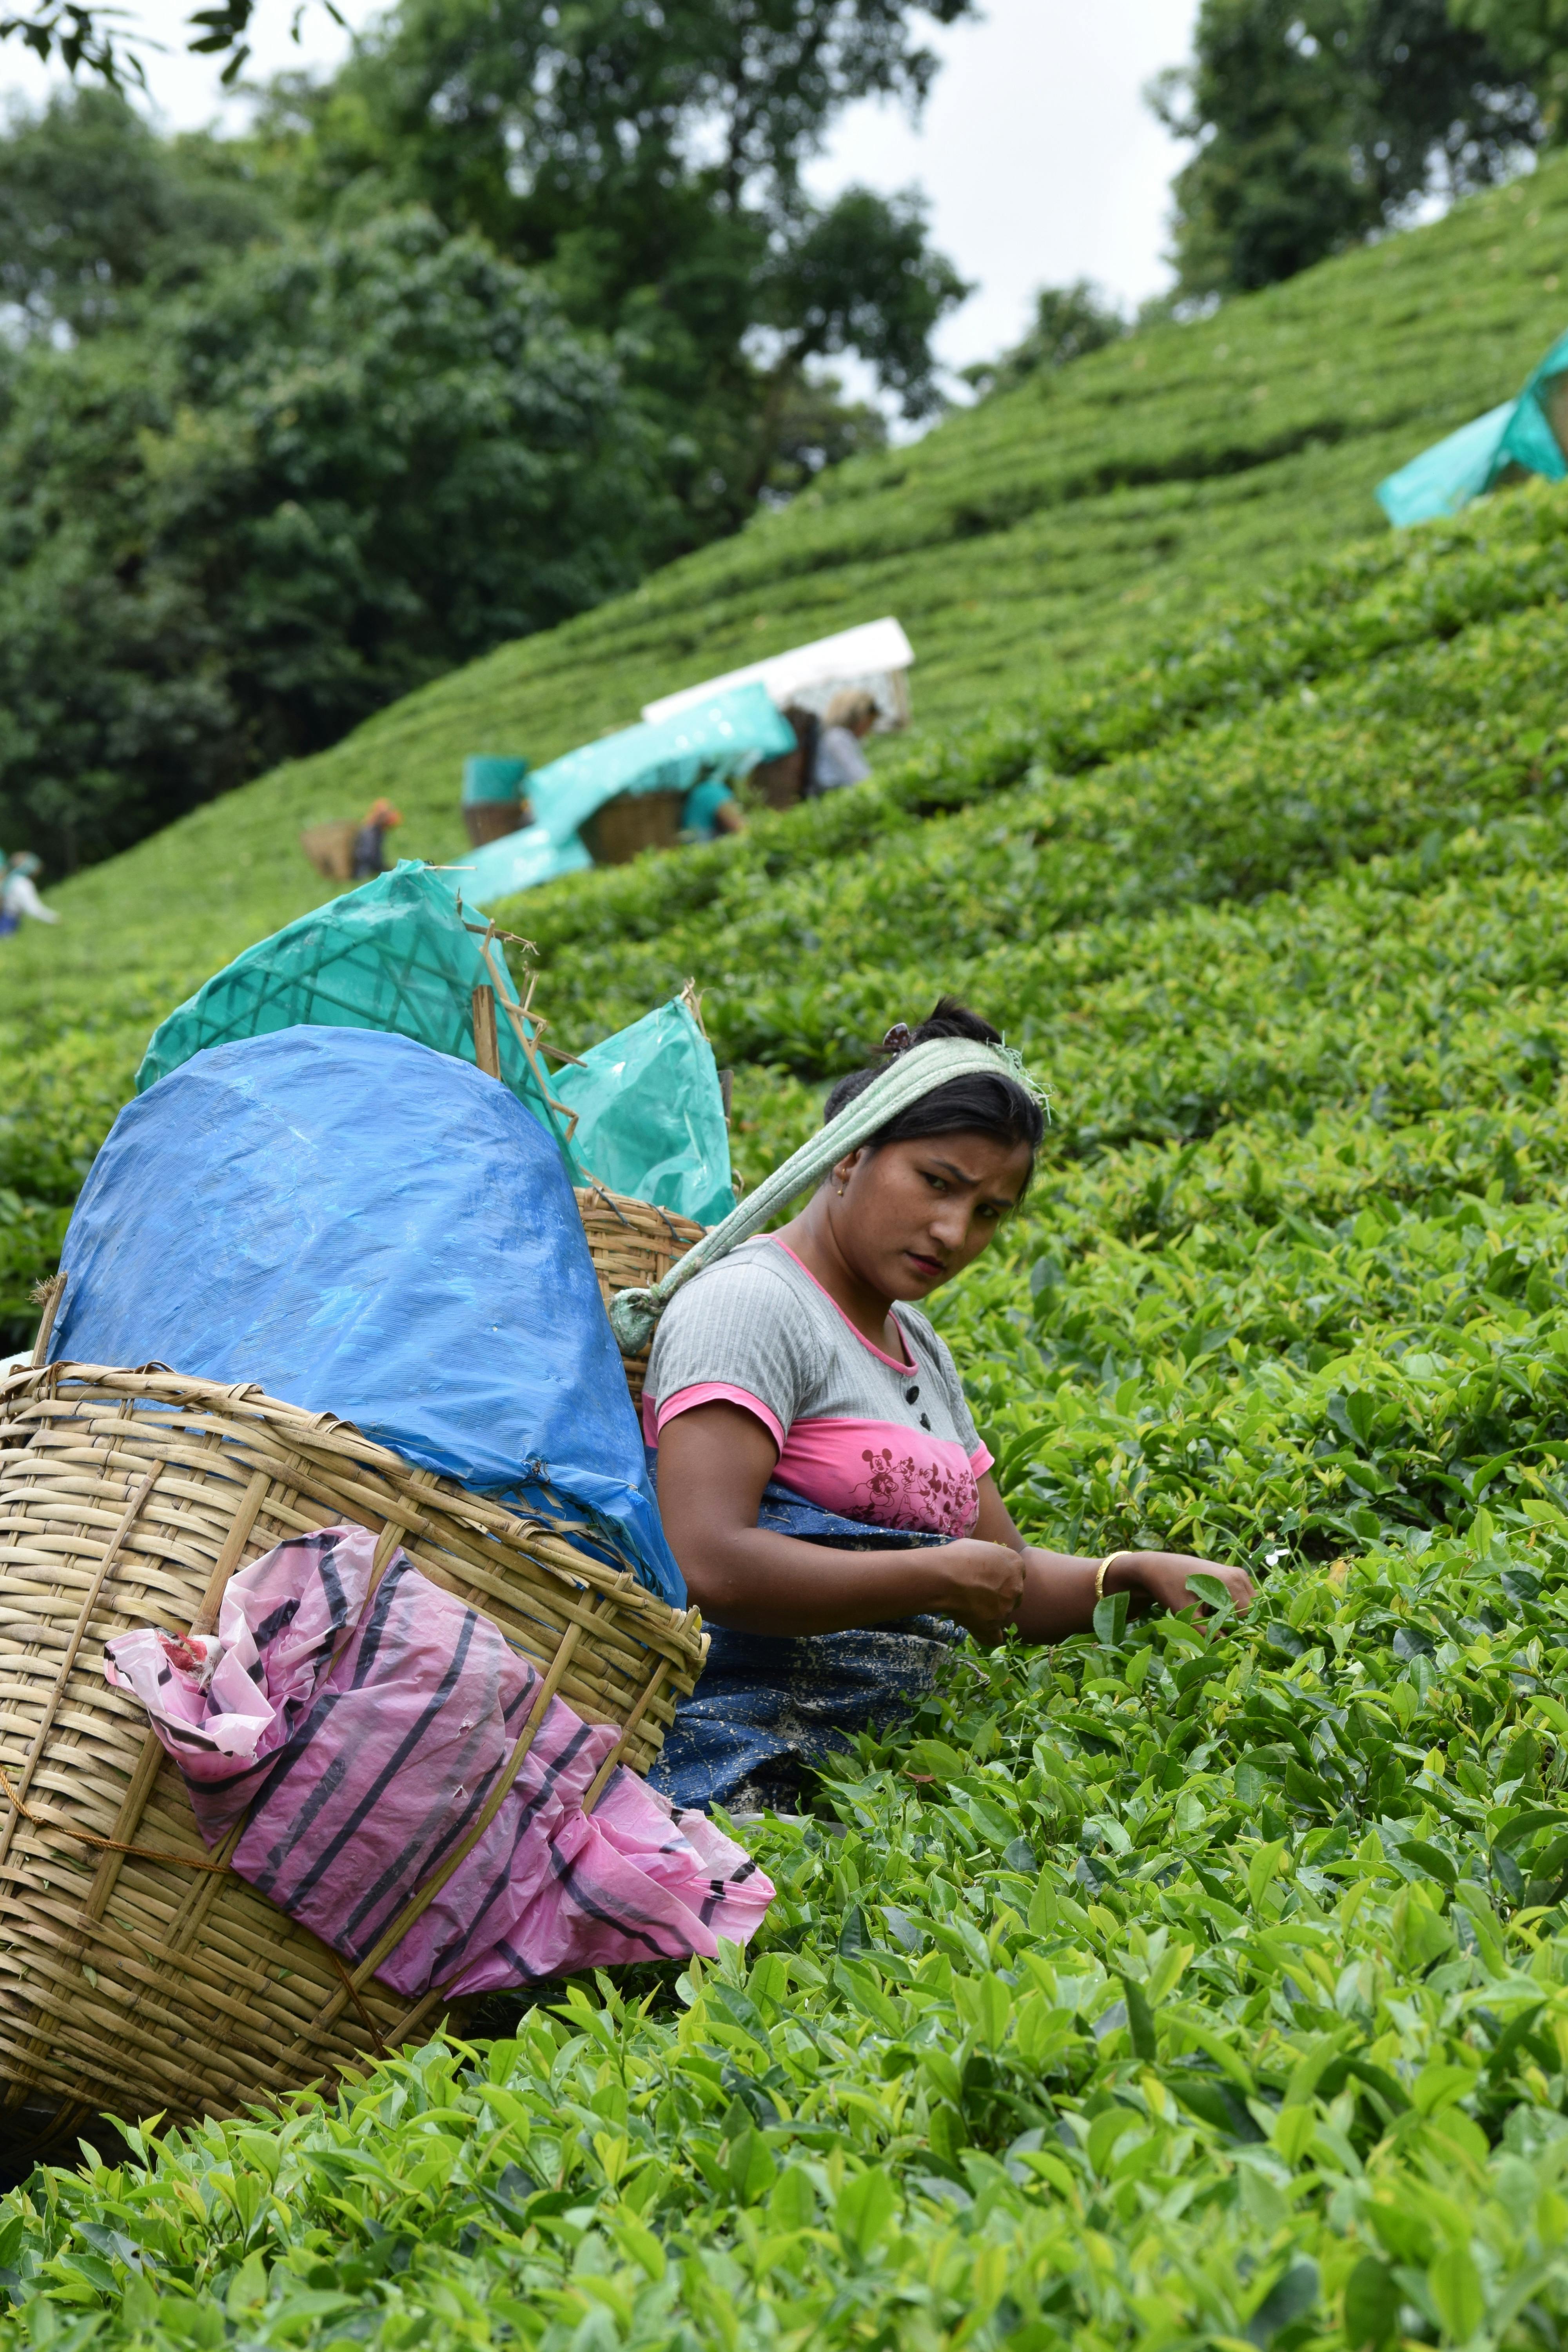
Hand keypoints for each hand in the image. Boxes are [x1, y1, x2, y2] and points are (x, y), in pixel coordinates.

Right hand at [925, 1539, 1026, 1641]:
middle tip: (978, 1594)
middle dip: (999, 1597)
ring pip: (1001, 1615)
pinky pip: (995, 1638)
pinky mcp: (994, 1625)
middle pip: (1012, 1596)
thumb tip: (983, 1561)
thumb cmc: (958, 1557)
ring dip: (989, 1614)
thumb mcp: (979, 1547)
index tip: (988, 1579)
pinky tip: (978, 1631)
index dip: (1002, 1578)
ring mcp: (1006, 1608)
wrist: (945, 1577)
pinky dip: (987, 1636)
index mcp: (1015, 1564)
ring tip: (966, 1607)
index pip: (1016, 1575)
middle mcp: (1016, 1587)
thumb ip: (989, 1558)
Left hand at [1109, 1550, 1253, 1624]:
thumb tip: (1224, 1647)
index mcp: (1231, 1582)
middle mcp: (1239, 1575)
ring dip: (1235, 1615)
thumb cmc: (1169, 1588)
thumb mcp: (1185, 1613)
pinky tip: (1213, 1608)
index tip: (1222, 1637)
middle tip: (1216, 1628)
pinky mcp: (1232, 1574)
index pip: (1249, 1616)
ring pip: (1247, 1605)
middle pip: (1250, 1610)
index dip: (1238, 1630)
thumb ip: (1206, 1633)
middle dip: (1237, 1623)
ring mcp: (1237, 1573)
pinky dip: (1232, 1606)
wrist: (1157, 1567)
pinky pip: (1241, 1597)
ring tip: (1213, 1617)